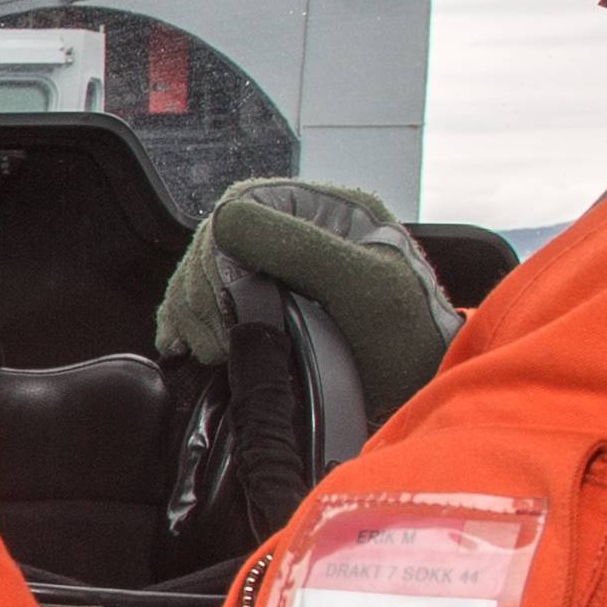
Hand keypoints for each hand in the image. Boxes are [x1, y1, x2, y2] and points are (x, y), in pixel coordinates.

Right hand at [156, 178, 455, 416]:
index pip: (246, 204)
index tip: (224, 297)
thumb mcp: (363, 287)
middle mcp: (301, 235)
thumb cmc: (409, 347)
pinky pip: (208, 304)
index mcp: (330, 212)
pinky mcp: (267, 312)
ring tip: (209, 349)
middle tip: (215, 337)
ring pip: (207, 273)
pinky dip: (188, 323)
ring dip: (194, 310)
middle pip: (217, 241)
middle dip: (204, 288)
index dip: (220, 247)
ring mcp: (282, 275)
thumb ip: (300, 246)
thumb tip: (225, 220)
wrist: (419, 402)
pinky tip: (186, 346)